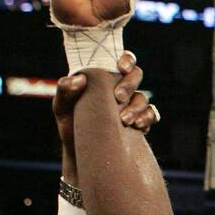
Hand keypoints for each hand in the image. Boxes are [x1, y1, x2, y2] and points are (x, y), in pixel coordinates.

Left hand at [54, 51, 157, 181]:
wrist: (82, 155)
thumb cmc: (70, 126)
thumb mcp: (62, 108)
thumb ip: (65, 90)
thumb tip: (80, 79)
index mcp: (104, 78)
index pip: (121, 61)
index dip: (127, 60)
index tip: (121, 67)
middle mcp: (120, 89)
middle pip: (136, 75)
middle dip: (130, 83)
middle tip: (118, 96)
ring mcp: (132, 106)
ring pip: (143, 97)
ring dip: (137, 106)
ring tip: (124, 119)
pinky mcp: (140, 123)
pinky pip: (152, 115)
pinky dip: (148, 118)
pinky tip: (137, 126)